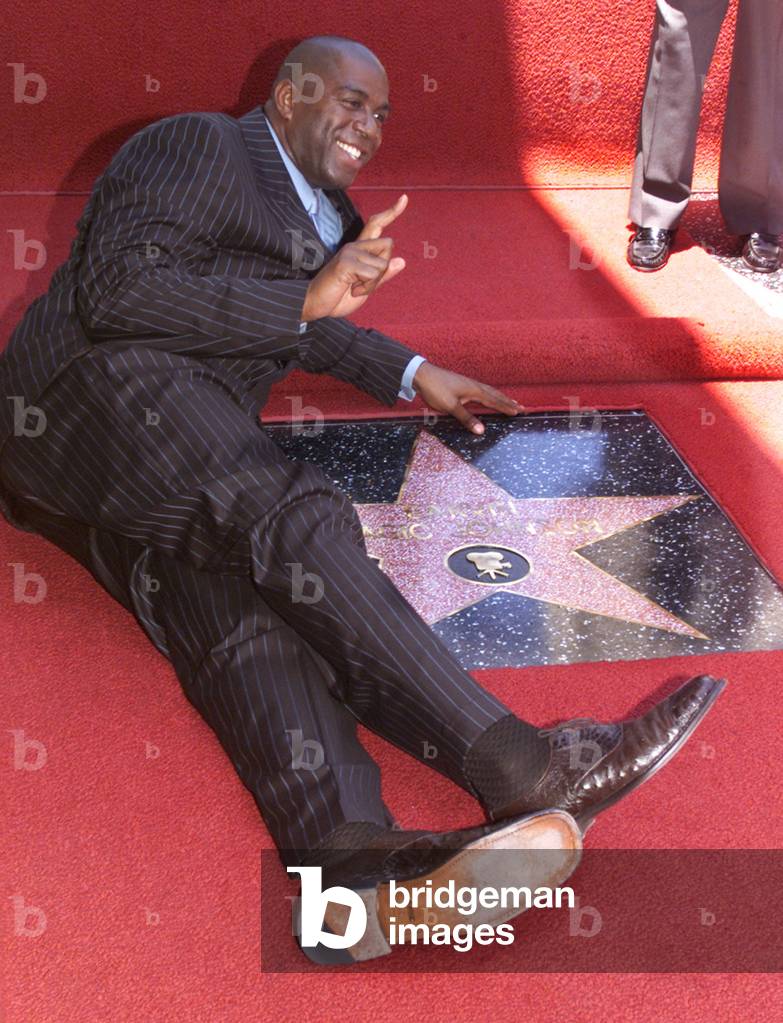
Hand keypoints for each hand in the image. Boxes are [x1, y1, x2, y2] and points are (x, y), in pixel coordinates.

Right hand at [301, 194, 407, 320]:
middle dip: (384, 268)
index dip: (392, 212)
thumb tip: (402, 261)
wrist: (314, 304)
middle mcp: (355, 245)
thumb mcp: (365, 288)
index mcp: (360, 249)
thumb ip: (382, 275)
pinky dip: (365, 288)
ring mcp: (349, 251)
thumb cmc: (337, 297)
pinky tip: (350, 288)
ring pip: (383, 264)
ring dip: (373, 283)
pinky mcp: (345, 261)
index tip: (404, 198)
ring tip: (354, 287)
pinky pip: (372, 274)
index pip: (377, 224)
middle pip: (389, 244)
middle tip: (363, 283)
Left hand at [412, 362, 522, 434]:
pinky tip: (487, 395)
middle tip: (520, 407)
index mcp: (474, 391)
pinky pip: (481, 390)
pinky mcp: (462, 384)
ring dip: (500, 397)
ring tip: (509, 401)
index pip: (494, 401)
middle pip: (495, 394)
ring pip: (489, 391)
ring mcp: (468, 384)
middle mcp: (474, 386)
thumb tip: (481, 430)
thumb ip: (466, 418)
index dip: (506, 407)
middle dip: (507, 401)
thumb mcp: (450, 407)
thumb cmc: (436, 390)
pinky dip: (489, 394)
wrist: (421, 375)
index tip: (518, 412)